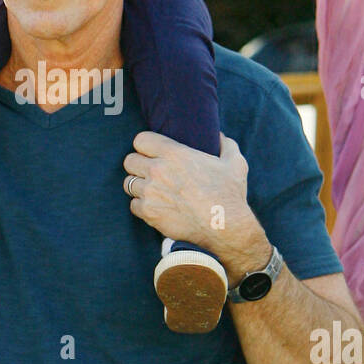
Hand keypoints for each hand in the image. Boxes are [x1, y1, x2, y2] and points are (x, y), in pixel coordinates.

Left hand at [122, 132, 265, 273]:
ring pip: (129, 183)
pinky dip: (141, 206)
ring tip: (152, 190)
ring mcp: (150, 192)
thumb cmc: (230, 195)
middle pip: (129, 161)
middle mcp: (157, 170)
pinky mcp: (148, 212)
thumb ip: (225, 144)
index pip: (141, 140)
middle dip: (138, 165)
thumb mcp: (234, 163)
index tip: (151, 152)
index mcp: (174, 153)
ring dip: (139, 186)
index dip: (145, 145)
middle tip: (149, 172)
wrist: (225, 228)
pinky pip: (133, 205)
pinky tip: (155, 206)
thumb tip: (219, 136)